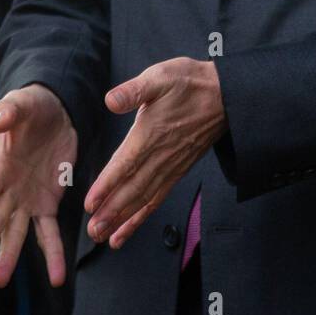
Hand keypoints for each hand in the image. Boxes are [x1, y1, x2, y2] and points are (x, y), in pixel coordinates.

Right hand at [0, 83, 77, 287]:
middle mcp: (7, 188)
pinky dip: (53, 255)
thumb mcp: (22, 103)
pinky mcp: (47, 205)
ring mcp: (25, 199)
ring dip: (9, 256)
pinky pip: (48, 233)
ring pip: (16, 232)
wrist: (54, 114)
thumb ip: (10, 111)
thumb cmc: (32, 108)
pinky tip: (57, 278)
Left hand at [83, 57, 226, 250]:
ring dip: (124, 220)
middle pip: (133, 190)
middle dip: (111, 213)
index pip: (125, 164)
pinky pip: (157, 198)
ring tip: (105, 237)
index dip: (107, 186)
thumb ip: (134, 90)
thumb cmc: (190, 83)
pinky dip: (141, 216)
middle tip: (93, 232)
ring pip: (144, 199)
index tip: (90, 204)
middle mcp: (160, 155)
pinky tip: (128, 228)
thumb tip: (111, 100)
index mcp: (151, 133)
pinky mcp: (178, 170)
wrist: (225, 96)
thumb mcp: (160, 76)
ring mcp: (171, 166)